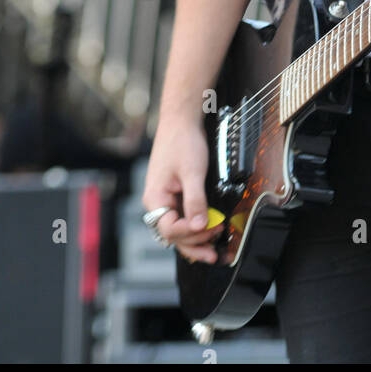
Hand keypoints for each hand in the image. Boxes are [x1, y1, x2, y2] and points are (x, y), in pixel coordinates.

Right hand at [142, 116, 222, 263]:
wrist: (182, 121)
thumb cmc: (182, 141)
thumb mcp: (192, 171)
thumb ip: (195, 200)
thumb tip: (200, 225)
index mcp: (155, 198)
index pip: (169, 228)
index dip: (190, 233)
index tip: (210, 228)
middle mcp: (157, 202)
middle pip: (173, 235)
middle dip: (194, 245)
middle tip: (215, 250)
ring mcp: (166, 200)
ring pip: (179, 229)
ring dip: (196, 240)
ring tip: (214, 249)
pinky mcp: (176, 195)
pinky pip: (184, 217)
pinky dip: (196, 226)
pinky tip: (208, 232)